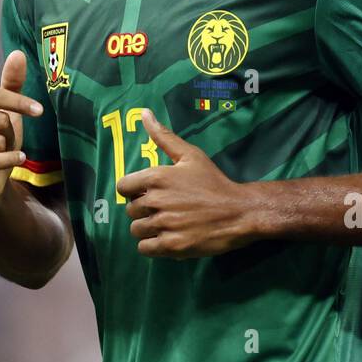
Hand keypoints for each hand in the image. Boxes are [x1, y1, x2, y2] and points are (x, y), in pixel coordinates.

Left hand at [116, 109, 260, 257]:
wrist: (239, 211)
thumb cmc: (214, 182)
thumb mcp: (190, 154)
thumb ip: (163, 136)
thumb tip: (143, 113)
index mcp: (157, 177)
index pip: (122, 187)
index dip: (132, 190)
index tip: (146, 193)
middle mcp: (156, 201)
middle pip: (130, 210)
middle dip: (143, 210)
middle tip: (163, 209)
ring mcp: (164, 225)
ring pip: (136, 230)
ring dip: (147, 229)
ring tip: (166, 225)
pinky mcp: (171, 246)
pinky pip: (145, 249)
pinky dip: (152, 245)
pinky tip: (166, 238)